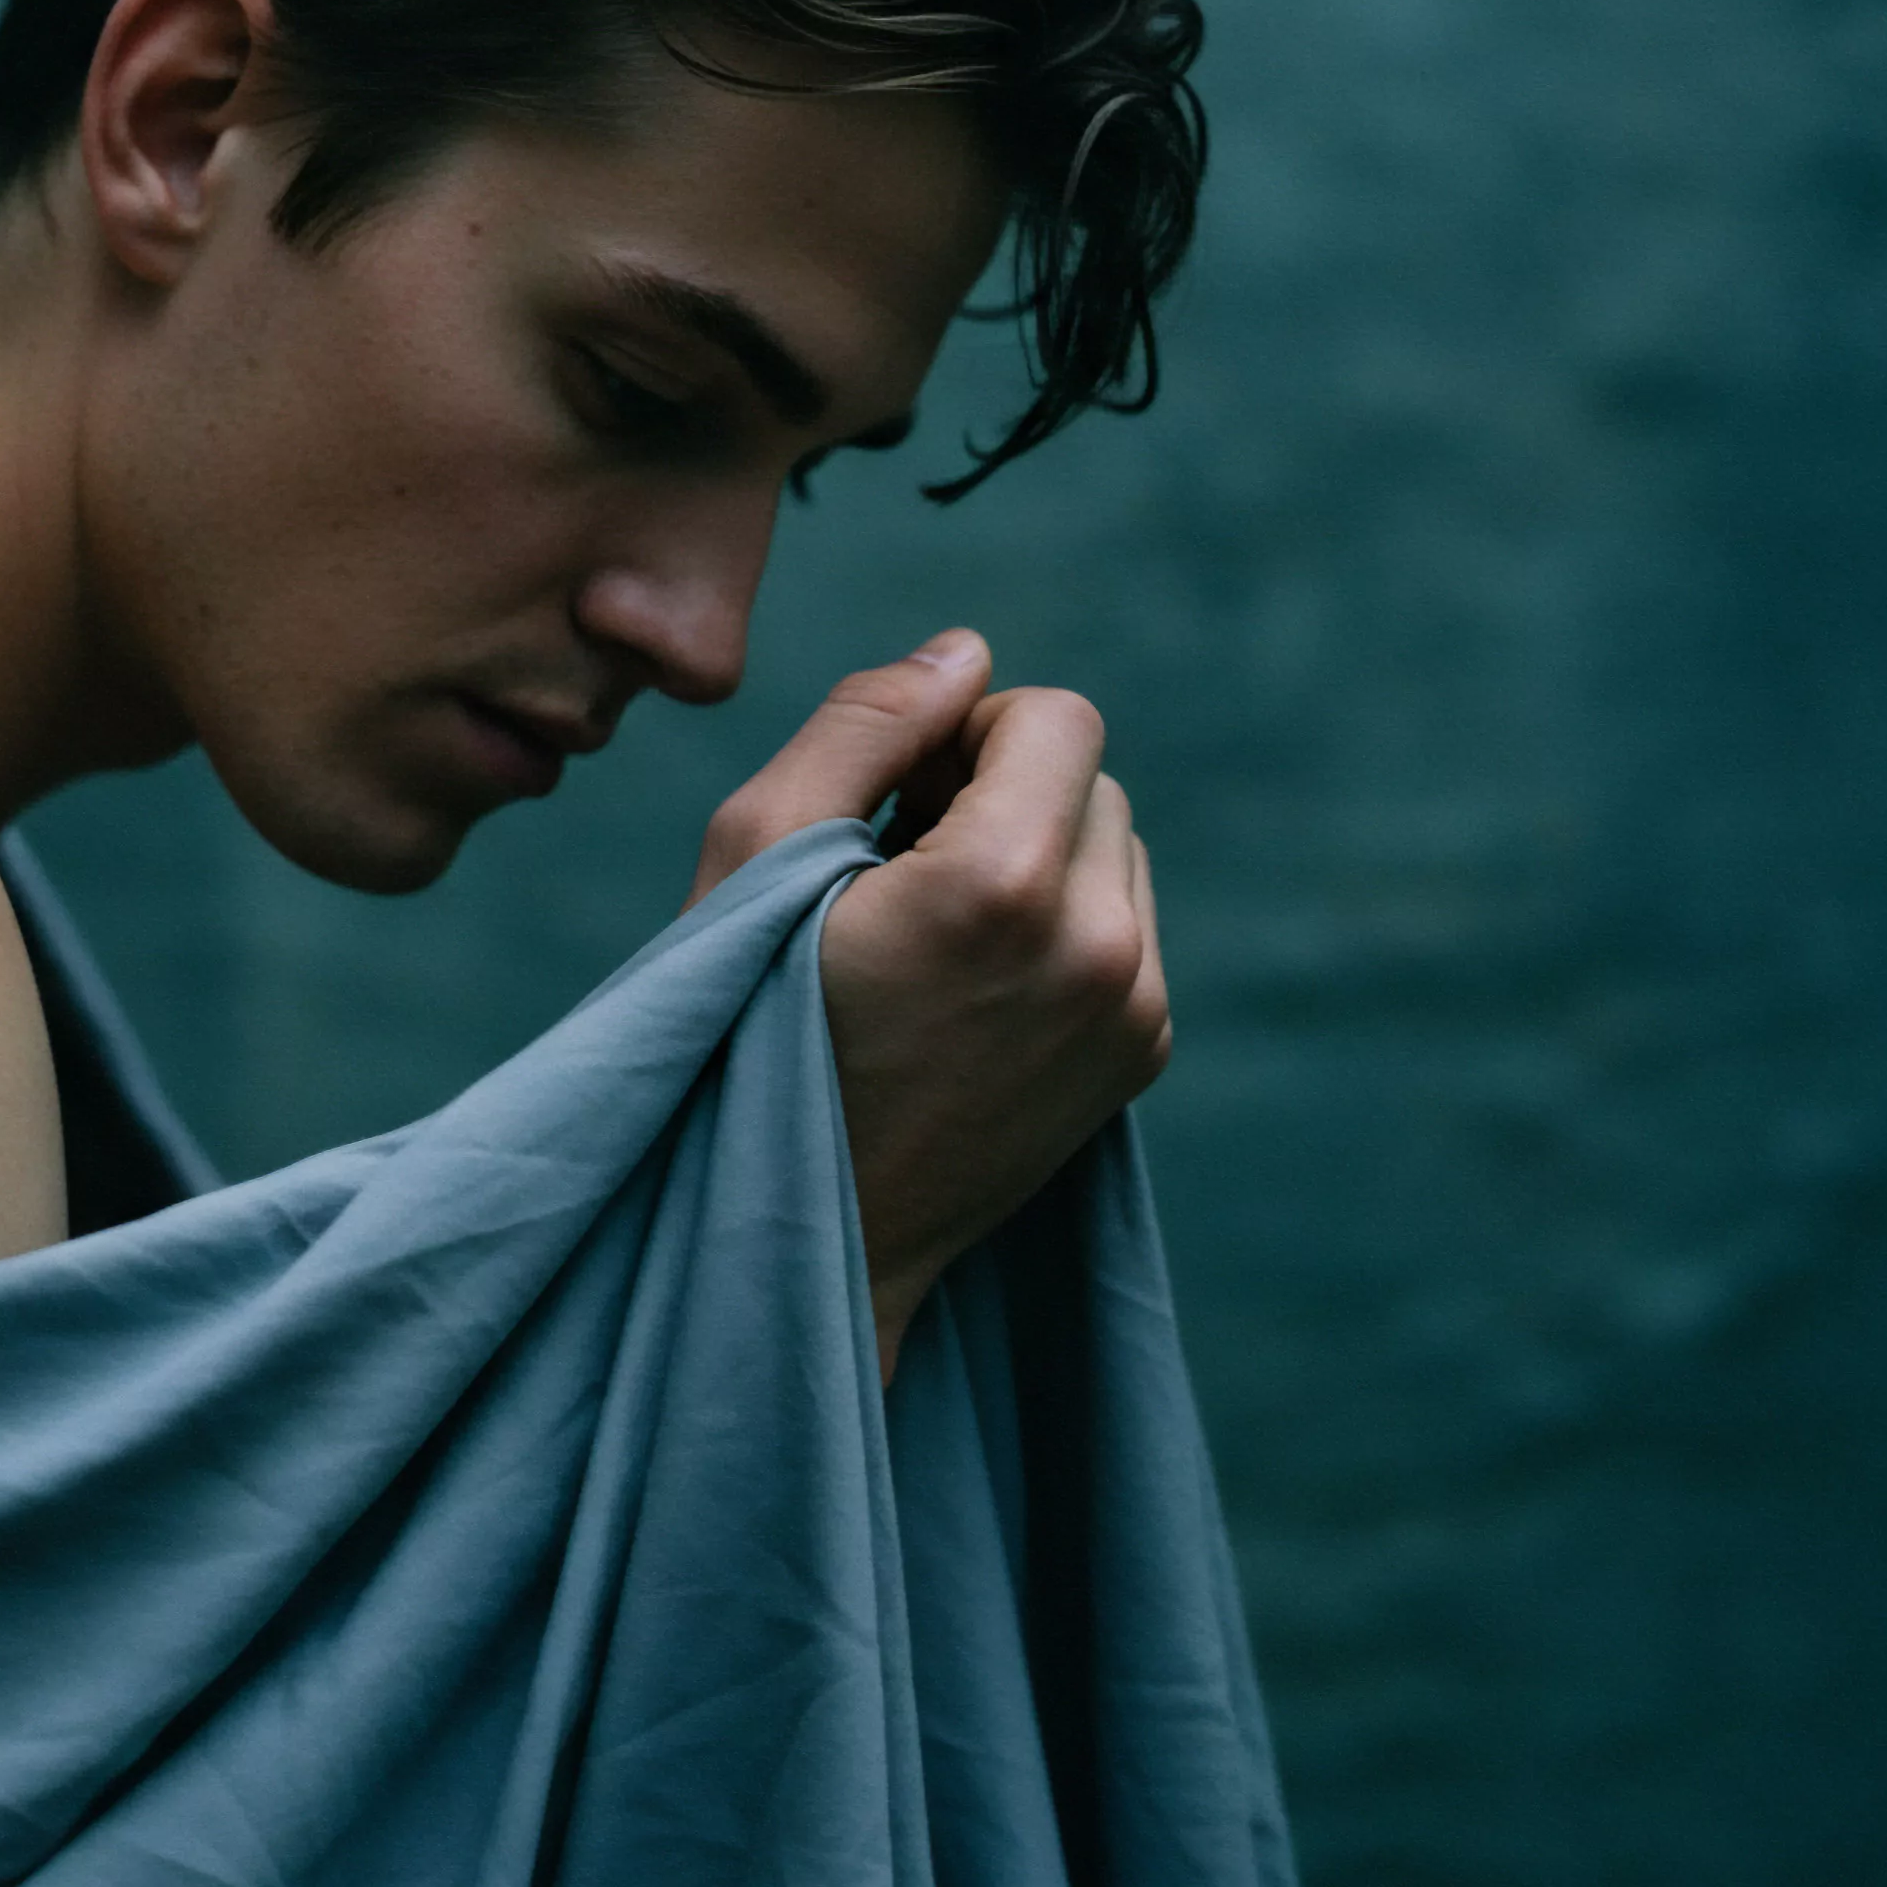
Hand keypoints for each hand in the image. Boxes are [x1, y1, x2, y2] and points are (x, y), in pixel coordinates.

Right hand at [690, 631, 1170, 1374]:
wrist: (809, 1234)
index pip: (1055, 715)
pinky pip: (1122, 926)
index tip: (892, 798)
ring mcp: (1134, 1010)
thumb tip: (966, 651)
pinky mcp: (1143, 1056)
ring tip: (929, 930)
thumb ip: (867, 723)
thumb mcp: (757, 850)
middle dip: (1002, 792)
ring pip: (1113, 849)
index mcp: (1006, 884)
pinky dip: (1058, 925)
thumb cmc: (743, 1032)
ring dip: (1036, 855)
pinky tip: (966, 984)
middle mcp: (1100, 946)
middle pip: (1089, 778)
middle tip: (893, 867)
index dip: (965, 732)